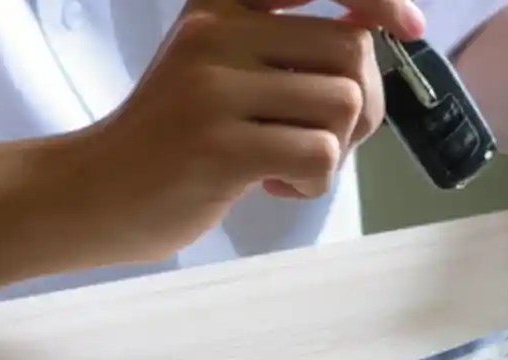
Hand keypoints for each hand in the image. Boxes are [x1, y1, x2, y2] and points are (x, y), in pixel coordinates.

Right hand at [68, 0, 425, 264]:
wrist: (98, 193)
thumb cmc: (178, 138)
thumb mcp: (222, 67)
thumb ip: (289, 47)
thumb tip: (380, 28)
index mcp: (221, 4)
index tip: (409, 27)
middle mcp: (215, 32)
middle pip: (351, 50)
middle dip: (363, 105)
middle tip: (326, 140)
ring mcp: (213, 88)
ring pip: (343, 104)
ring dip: (336, 151)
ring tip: (290, 164)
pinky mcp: (218, 145)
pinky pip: (319, 154)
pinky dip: (313, 183)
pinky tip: (272, 186)